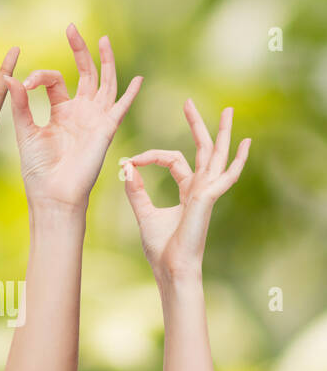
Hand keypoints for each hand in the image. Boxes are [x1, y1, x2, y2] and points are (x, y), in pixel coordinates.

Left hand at [6, 24, 141, 213]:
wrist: (53, 194)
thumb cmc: (38, 168)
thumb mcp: (25, 130)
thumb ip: (21, 104)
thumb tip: (10, 77)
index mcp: (60, 111)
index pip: (54, 80)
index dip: (39, 76)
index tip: (25, 83)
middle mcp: (80, 111)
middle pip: (84, 73)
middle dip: (79, 50)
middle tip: (71, 28)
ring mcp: (95, 119)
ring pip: (104, 82)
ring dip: (105, 61)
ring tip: (103, 39)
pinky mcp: (105, 129)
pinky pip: (121, 108)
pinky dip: (130, 93)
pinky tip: (138, 78)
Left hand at [125, 101, 250, 280]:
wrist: (171, 269)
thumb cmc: (161, 247)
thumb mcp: (143, 212)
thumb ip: (136, 189)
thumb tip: (126, 167)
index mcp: (187, 190)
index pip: (173, 159)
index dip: (151, 155)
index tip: (130, 159)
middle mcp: (201, 188)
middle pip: (202, 149)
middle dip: (197, 125)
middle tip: (189, 102)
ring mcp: (208, 193)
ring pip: (216, 156)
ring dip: (221, 133)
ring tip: (226, 111)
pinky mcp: (207, 200)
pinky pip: (224, 176)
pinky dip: (235, 161)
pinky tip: (244, 145)